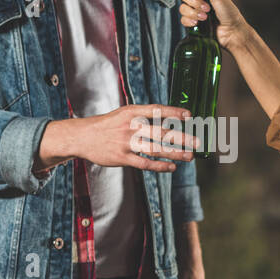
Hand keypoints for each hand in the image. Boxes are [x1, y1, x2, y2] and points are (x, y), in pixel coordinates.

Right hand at [38, 104, 200, 172]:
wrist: (82, 137)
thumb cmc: (106, 125)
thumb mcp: (123, 114)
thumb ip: (142, 116)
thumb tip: (166, 119)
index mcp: (131, 112)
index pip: (157, 110)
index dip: (174, 112)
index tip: (189, 115)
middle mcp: (131, 126)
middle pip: (161, 132)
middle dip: (181, 137)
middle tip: (197, 141)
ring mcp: (127, 143)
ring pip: (156, 149)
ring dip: (175, 153)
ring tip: (189, 156)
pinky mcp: (122, 158)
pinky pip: (144, 163)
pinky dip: (159, 166)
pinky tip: (171, 168)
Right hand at [179, 0, 252, 51]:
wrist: (232, 31)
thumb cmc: (228, 12)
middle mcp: (199, 0)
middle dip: (195, 3)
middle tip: (207, 8)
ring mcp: (196, 12)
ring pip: (182, 8)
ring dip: (193, 13)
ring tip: (205, 17)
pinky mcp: (194, 24)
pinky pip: (183, 20)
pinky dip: (189, 21)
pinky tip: (197, 23)